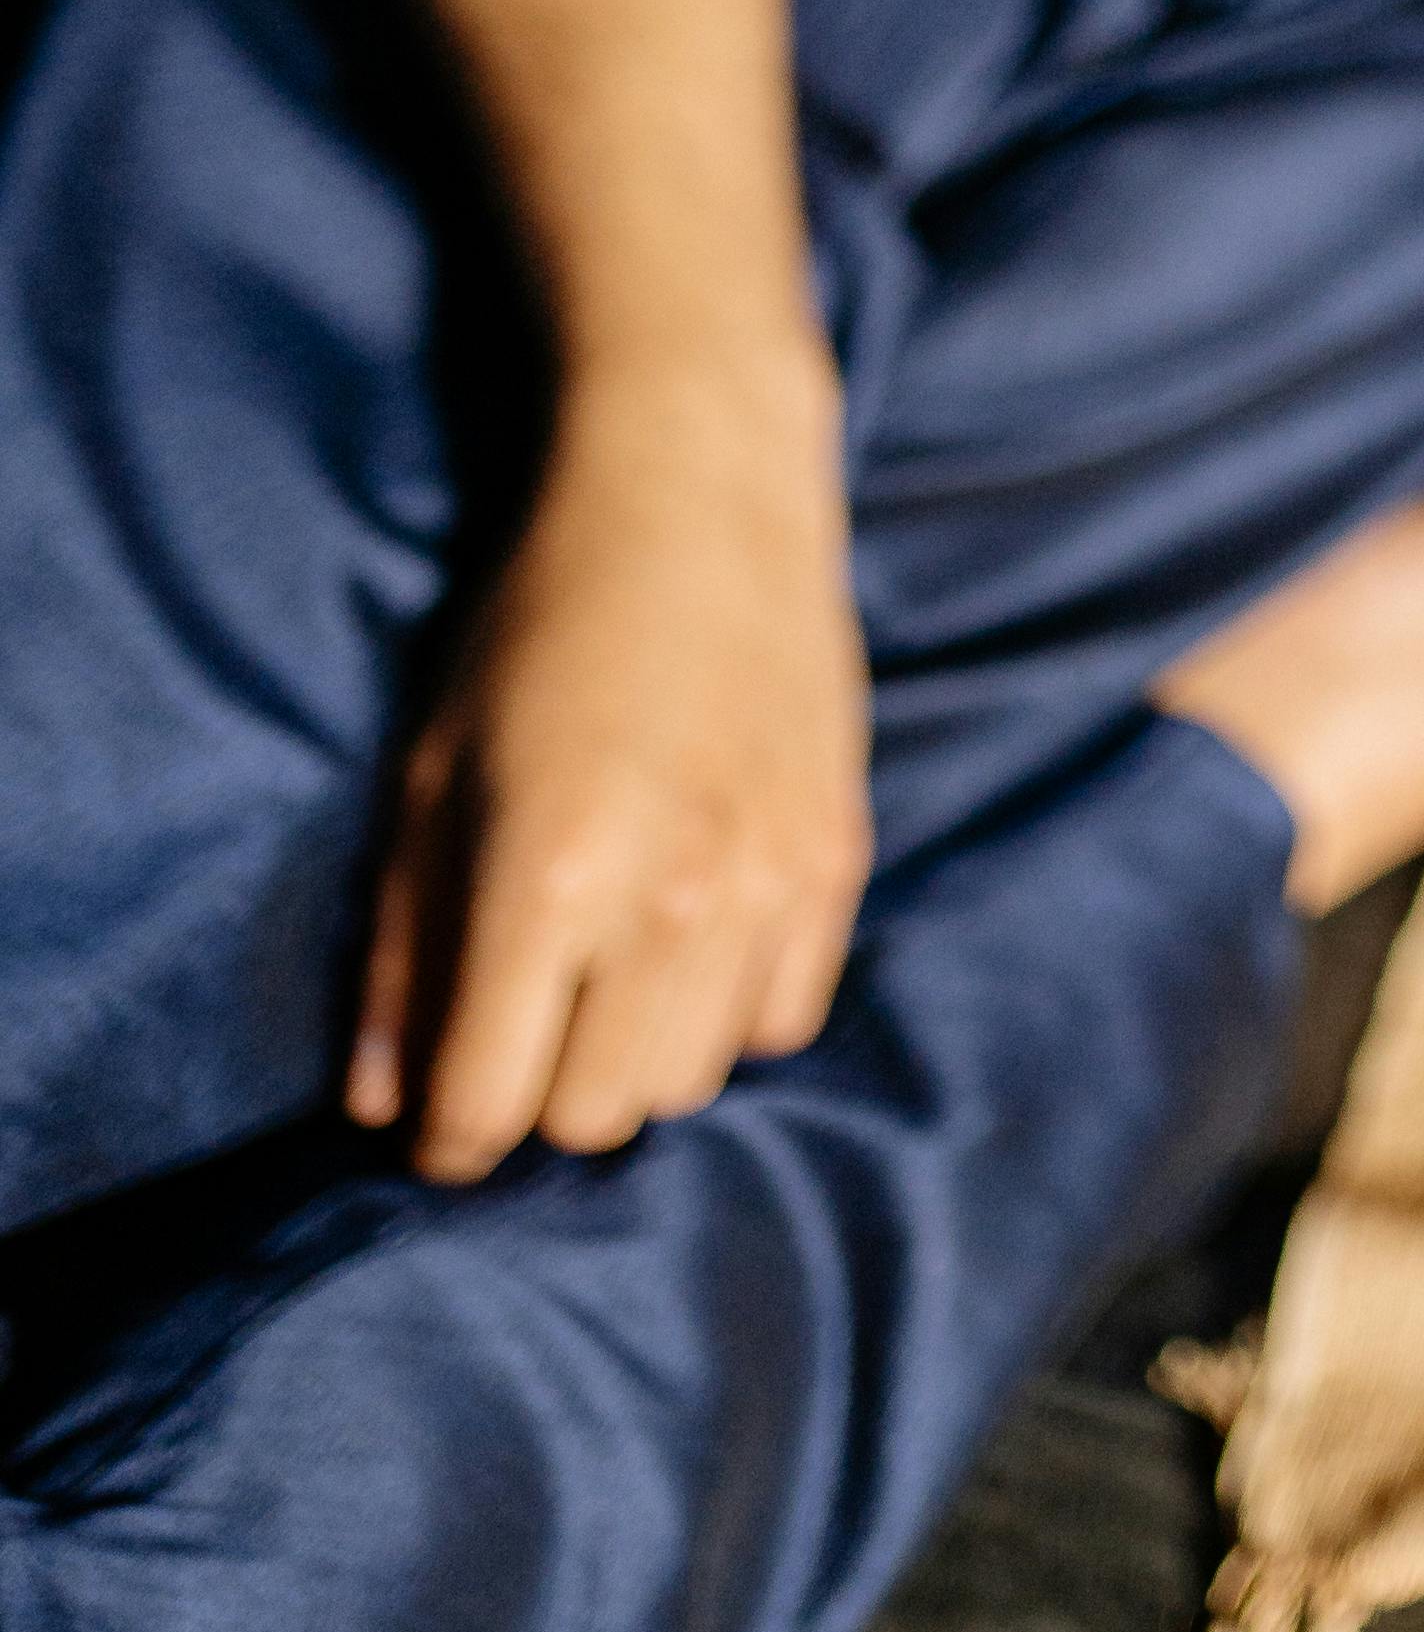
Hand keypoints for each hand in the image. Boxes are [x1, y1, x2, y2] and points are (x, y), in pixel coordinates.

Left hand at [350, 358, 872, 1181]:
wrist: (703, 496)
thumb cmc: (539, 623)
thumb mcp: (432, 770)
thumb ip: (401, 947)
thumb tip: (379, 1101)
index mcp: (548, 873)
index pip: (487, 1102)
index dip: (443, 1135)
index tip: (434, 1114)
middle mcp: (669, 897)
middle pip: (591, 1115)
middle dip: (535, 1094)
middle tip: (515, 1024)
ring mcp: (769, 881)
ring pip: (689, 1081)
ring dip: (631, 1055)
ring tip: (601, 978)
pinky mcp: (836, 857)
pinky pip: (779, 1021)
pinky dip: (725, 1013)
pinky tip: (688, 941)